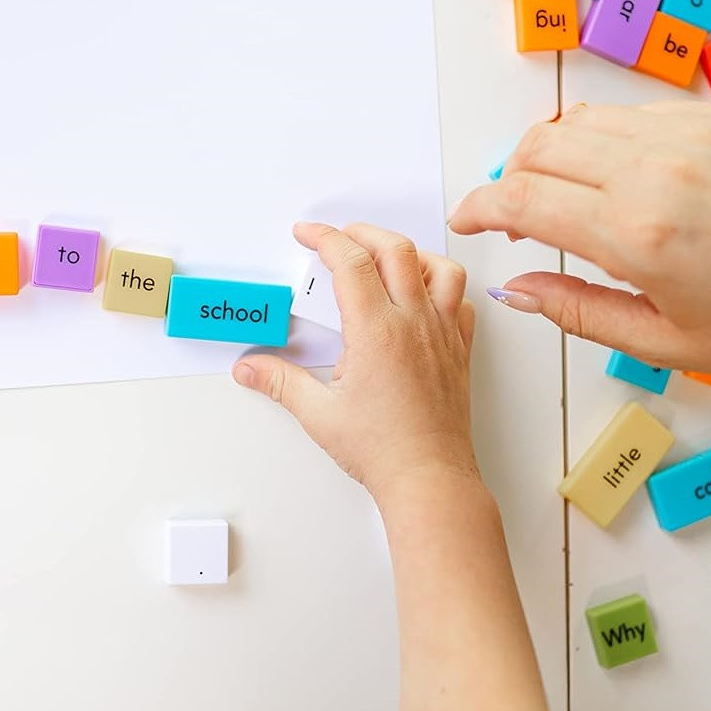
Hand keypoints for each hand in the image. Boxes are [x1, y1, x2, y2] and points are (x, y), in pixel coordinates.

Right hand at [232, 222, 476, 501]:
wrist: (430, 479)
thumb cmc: (383, 450)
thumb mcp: (319, 413)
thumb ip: (279, 382)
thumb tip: (250, 368)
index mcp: (377, 331)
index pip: (350, 261)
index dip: (324, 237)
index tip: (307, 233)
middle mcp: (413, 323)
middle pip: (395, 249)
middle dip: (363, 232)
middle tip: (339, 236)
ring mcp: (441, 334)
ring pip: (439, 267)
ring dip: (410, 252)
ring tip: (386, 257)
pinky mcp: (458, 350)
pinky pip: (461, 301)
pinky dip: (444, 286)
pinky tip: (425, 296)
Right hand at [449, 101, 710, 373]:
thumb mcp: (667, 342)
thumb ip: (576, 312)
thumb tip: (516, 290)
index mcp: (639, 233)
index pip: (521, 199)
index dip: (478, 207)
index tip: (465, 220)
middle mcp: (655, 170)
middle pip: (537, 148)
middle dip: (507, 181)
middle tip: (512, 219)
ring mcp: (684, 135)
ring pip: (574, 123)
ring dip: (547, 157)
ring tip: (559, 198)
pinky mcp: (707, 120)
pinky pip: (621, 115)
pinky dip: (594, 142)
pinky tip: (608, 179)